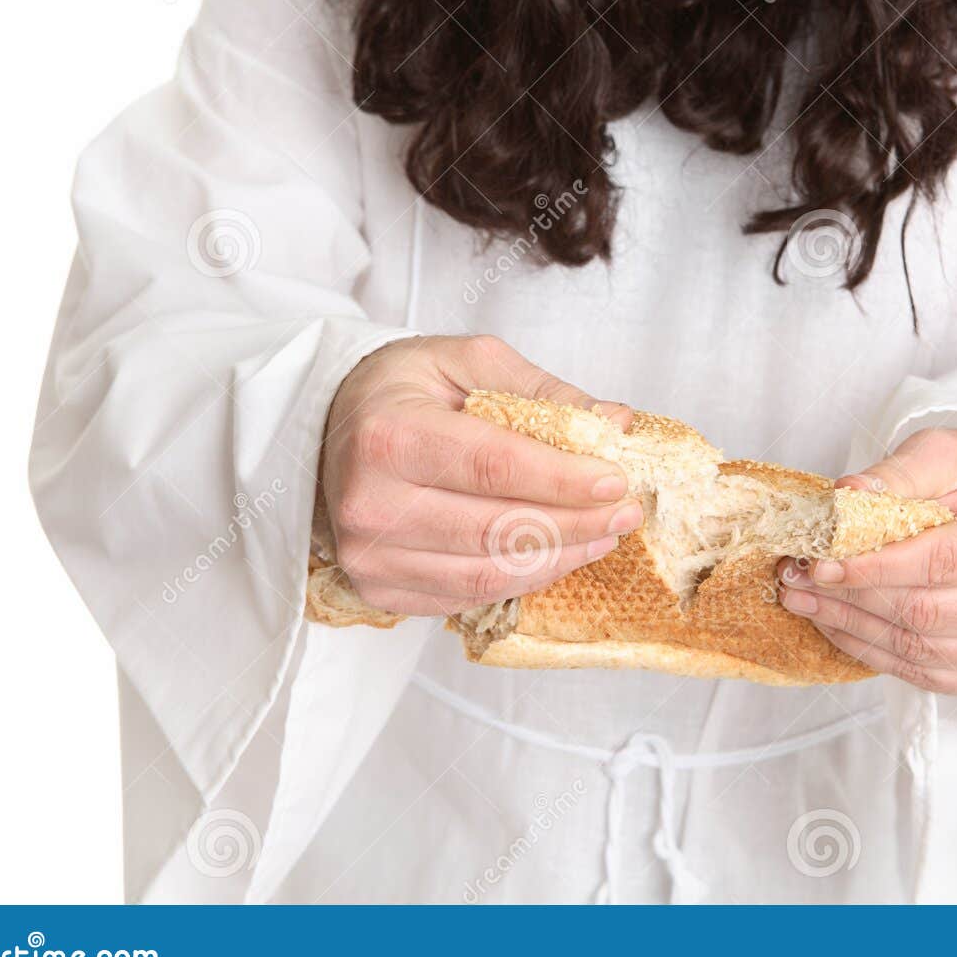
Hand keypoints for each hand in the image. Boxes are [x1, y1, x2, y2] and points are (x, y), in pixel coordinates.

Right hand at [320, 335, 640, 615]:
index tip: (618, 480)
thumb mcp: (468, 361)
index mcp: (389, 434)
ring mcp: (369, 555)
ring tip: (603, 534)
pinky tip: (558, 554)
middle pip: (497, 528)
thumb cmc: (401, 389)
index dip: (564, 479)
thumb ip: (541, 391)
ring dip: (559, 558)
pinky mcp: (377, 588)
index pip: (495, 466)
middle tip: (627, 511)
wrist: (329, 425)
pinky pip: (467, 596)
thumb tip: (615, 423)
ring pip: (488, 574)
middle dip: (577, 522)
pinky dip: (523, 579)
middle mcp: (370, 502)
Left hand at [775, 427, 956, 693]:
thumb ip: (898, 475)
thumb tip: (844, 497)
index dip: (875, 568)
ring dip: (852, 628)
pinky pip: (925, 673)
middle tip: (797, 580)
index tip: (822, 563)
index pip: (943, 563)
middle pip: (927, 614)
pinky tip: (838, 624)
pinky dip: (872, 652)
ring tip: (804, 601)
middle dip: (851, 599)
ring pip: (920, 651)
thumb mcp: (947, 454)